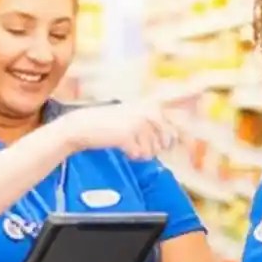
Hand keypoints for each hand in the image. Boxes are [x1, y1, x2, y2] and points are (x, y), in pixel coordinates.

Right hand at [52, 103, 175, 159]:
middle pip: (165, 143)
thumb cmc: (111, 123)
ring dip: (140, 152)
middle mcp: (149, 112)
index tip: (174, 145)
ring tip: (127, 142)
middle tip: (137, 142)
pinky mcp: (129, 135)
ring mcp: (139, 123)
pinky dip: (130, 155)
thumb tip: (177, 140)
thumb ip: (157, 126)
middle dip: (153, 147)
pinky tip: (121, 146)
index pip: (175, 128)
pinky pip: (139, 155)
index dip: (175, 141)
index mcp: (153, 107)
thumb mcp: (136, 118)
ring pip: (152, 151)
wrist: (85, 125)